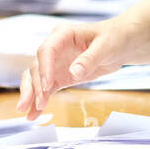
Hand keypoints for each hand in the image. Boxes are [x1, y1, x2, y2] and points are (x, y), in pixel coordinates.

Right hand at [17, 19, 131, 118]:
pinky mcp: (61, 76)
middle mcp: (55, 48)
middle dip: (33, 86)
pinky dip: (40, 100)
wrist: (123, 44)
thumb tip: (74, 71)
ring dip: (31, 95)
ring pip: (36, 78)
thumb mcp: (106, 46)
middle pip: (36, 66)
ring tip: (26, 112)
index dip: (44, 68)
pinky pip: (47, 89)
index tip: (47, 85)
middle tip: (31, 104)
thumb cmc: (115, 37)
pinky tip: (33, 114)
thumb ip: (90, 58)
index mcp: (64, 34)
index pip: (46, 50)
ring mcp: (56, 63)